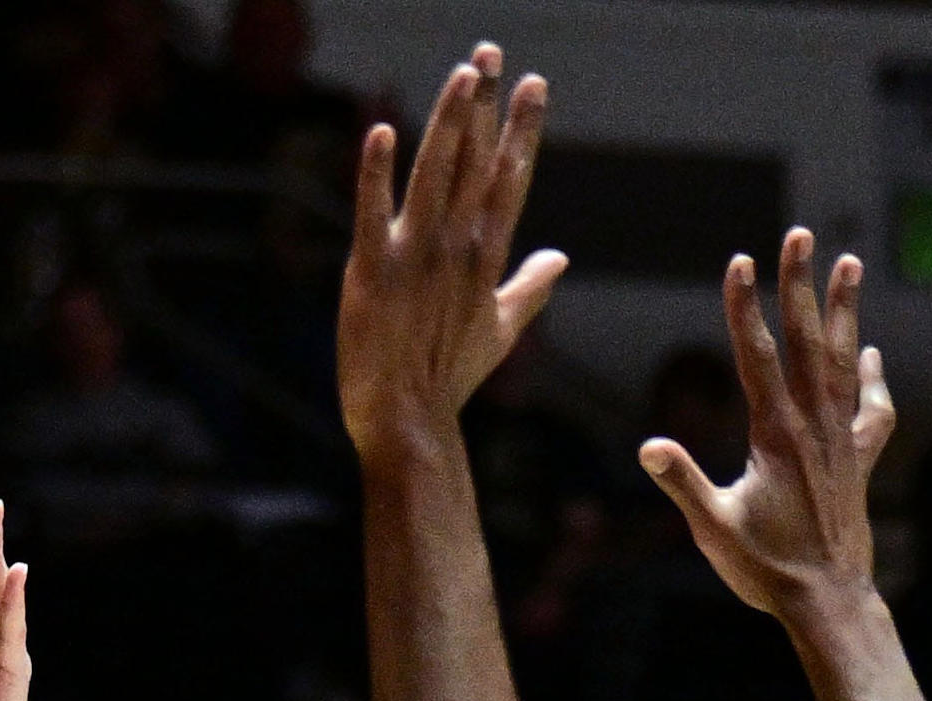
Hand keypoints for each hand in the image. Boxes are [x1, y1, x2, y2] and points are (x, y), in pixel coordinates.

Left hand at [339, 45, 563, 459]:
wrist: (408, 419)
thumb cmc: (450, 377)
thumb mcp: (500, 332)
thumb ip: (529, 288)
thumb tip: (560, 258)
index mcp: (486, 257)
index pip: (509, 178)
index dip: (521, 129)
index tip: (533, 84)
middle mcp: (457, 248)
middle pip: (475, 162)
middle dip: (486, 104)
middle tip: (491, 50)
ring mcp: (415, 256)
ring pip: (435, 174)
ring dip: (449, 122)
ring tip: (463, 73)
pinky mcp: (372, 270)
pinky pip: (373, 211)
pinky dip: (376, 173)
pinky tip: (381, 130)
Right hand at [644, 229, 896, 619]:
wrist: (829, 603)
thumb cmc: (767, 570)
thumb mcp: (714, 528)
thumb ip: (682, 482)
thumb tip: (648, 446)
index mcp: (775, 435)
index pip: (756, 356)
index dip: (745, 307)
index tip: (740, 262)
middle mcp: (813, 428)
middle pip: (807, 341)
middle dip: (800, 285)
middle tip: (801, 234)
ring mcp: (841, 442)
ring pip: (844, 362)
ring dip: (845, 311)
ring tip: (850, 263)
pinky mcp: (859, 464)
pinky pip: (871, 412)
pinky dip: (874, 381)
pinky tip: (871, 355)